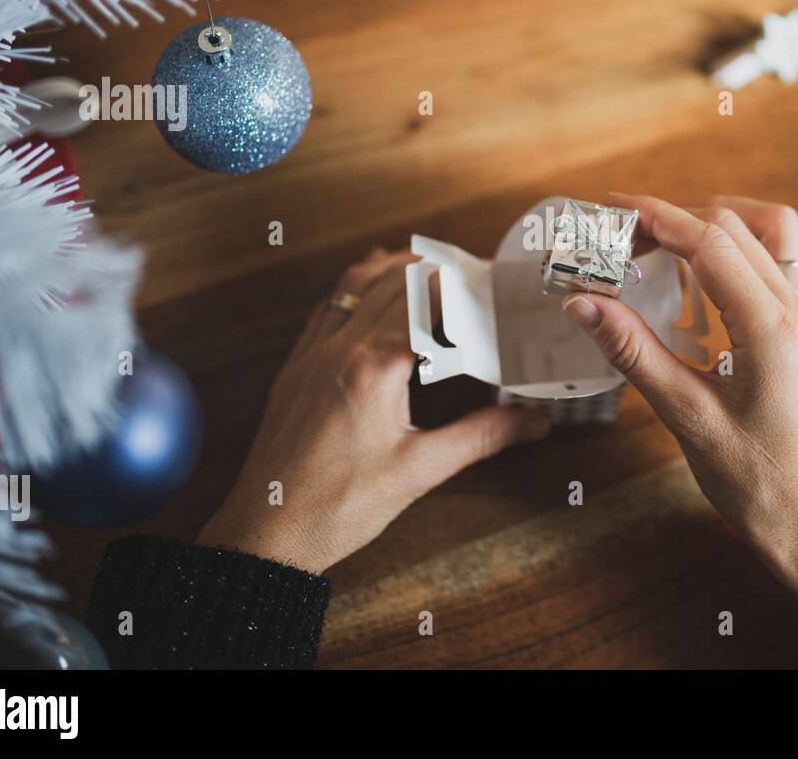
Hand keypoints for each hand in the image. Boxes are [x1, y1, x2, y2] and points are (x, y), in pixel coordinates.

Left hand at [198, 249, 551, 573]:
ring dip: (395, 267)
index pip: (427, 300)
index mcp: (373, 366)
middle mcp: (338, 348)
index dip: (464, 283)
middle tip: (474, 272)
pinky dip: (357, 287)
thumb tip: (533, 422)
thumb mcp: (419, 471)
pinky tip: (373, 290)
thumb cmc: (337, 507)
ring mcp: (311, 354)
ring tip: (430, 265)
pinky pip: (328, 307)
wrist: (264, 532)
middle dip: (437, 269)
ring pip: (355, 283)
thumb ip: (481, 437)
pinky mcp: (295, 368)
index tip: (494, 279)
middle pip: (394, 280)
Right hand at [561, 193, 797, 661]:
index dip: (658, 217)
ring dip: (721, 221)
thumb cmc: (757, 483)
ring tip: (669, 239)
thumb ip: (634, 352)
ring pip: (775, 231)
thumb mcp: (686, 417)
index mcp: (772, 330)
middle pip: (738, 227)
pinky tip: (715, 270)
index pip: (711, 243)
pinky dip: (751, 246)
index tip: (612, 209)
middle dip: (676, 218)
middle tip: (622, 237)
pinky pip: (791, 260)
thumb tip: (583, 303)